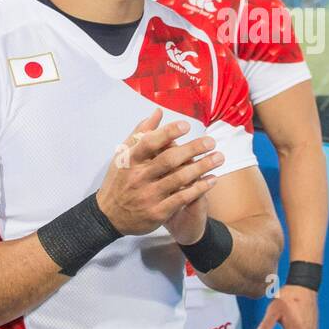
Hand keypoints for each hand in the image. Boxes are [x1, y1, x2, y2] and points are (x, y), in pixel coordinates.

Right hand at [95, 108, 223, 235]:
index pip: (149, 142)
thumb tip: (158, 112)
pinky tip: (212, 179)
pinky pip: (182, 197)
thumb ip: (141, 134)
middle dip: (193, 149)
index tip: (187, 125)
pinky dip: (199, 188)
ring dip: (202, 167)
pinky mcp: (157, 212)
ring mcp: (148, 196)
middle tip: (211, 141)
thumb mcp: (123, 157)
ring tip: (219, 157)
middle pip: (169, 159)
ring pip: (179, 178)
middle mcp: (138, 177)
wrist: (109, 217)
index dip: (168, 132)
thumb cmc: (119, 182)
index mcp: (130, 161)